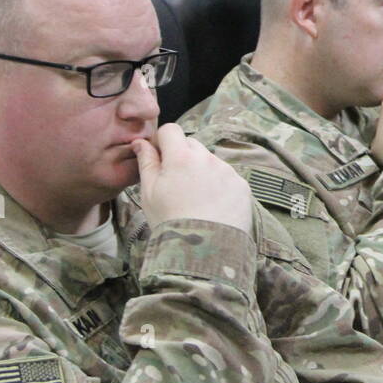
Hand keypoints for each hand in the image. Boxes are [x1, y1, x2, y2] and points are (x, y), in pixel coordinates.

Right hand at [132, 123, 252, 231]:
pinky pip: (227, 177)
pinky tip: (211, 206)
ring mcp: (228, 172)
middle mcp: (208, 158)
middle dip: (182, 156)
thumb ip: (146, 162)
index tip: (159, 158)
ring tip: (194, 200)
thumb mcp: (149, 193)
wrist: (203, 251)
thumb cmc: (169, 222)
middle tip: (176, 183)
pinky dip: (219, 186)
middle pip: (192, 144)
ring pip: (210, 161)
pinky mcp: (242, 186)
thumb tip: (141, 142)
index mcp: (181, 157)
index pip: (171, 130)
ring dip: (201, 171)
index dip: (163, 142)